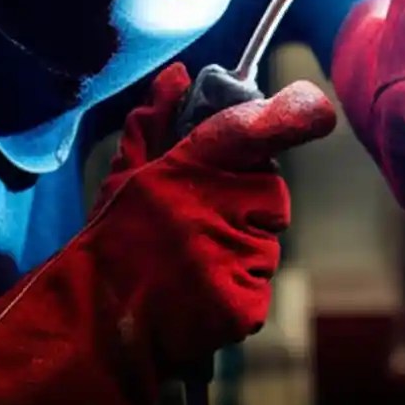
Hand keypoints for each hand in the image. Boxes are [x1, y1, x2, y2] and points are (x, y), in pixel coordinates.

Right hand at [0, 63, 335, 404]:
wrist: (90, 329)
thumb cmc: (111, 246)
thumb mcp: (125, 179)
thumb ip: (156, 124)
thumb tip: (176, 75)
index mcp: (181, 172)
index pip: (246, 133)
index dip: (285, 118)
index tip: (314, 106)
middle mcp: (207, 211)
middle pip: (270, 195)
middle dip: (249, 207)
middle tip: (202, 227)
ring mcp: (226, 259)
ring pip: (266, 245)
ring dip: (241, 252)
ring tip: (192, 266)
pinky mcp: (240, 303)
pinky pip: (259, 287)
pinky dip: (238, 292)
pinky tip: (201, 294)